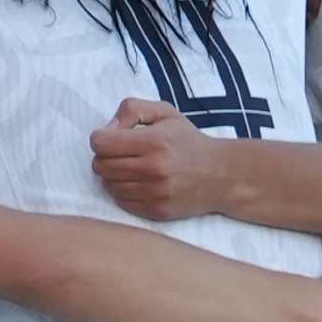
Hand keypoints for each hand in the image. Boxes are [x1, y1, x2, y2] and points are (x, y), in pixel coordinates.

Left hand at [88, 97, 238, 222]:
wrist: (221, 174)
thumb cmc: (188, 141)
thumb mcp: (165, 113)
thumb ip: (132, 110)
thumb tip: (107, 128)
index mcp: (154, 142)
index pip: (101, 143)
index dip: (101, 138)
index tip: (112, 137)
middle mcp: (153, 169)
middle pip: (100, 166)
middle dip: (105, 156)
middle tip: (121, 153)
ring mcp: (154, 193)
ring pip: (107, 185)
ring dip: (114, 175)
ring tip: (132, 167)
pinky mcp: (155, 211)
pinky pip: (121, 201)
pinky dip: (124, 191)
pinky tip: (140, 182)